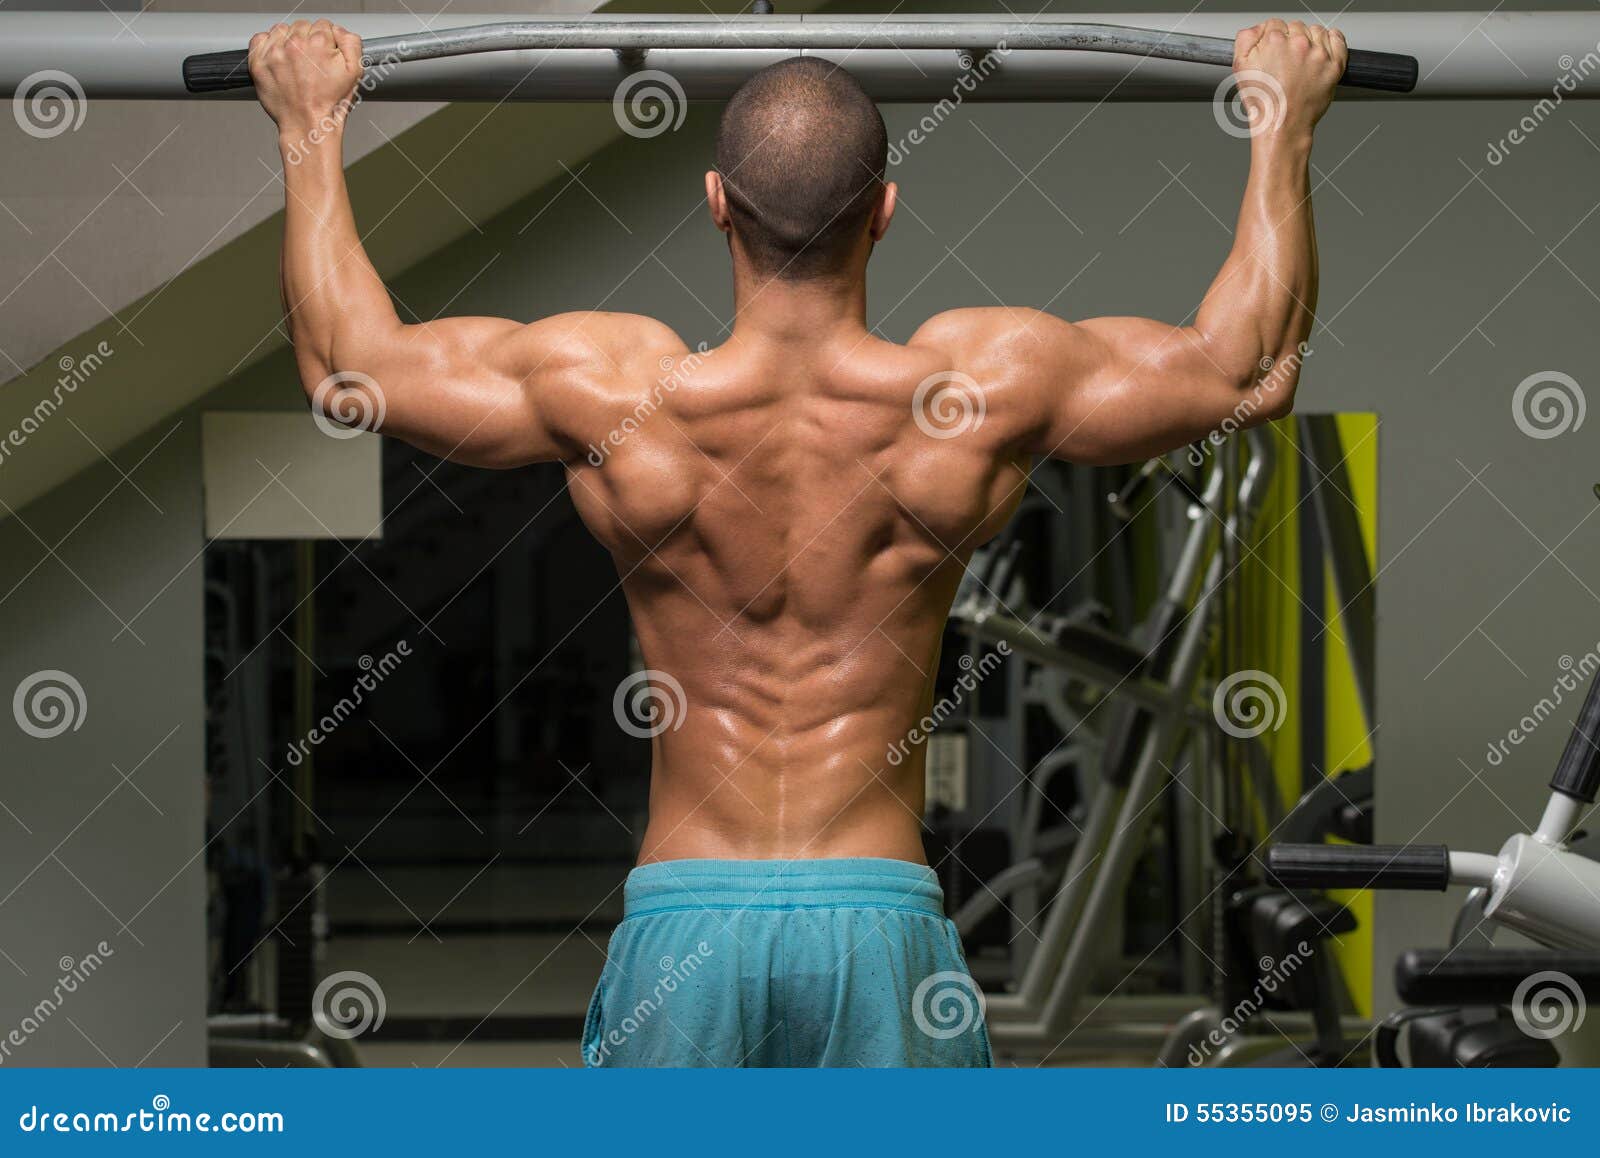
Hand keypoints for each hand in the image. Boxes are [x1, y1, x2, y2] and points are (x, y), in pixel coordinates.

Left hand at [249, 20, 363, 138]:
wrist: (308, 126)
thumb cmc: (329, 105)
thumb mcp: (355, 73)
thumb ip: (351, 43)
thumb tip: (339, 30)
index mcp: (318, 43)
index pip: (323, 25)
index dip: (328, 41)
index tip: (325, 55)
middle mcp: (294, 45)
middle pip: (302, 26)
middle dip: (309, 40)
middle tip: (312, 63)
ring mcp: (274, 52)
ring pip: (282, 30)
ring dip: (289, 41)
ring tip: (296, 62)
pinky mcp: (259, 62)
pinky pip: (260, 38)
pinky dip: (267, 44)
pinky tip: (279, 59)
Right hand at [1232, 20, 1346, 139]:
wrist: (1281, 125)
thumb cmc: (1263, 102)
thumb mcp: (1239, 68)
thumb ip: (1246, 39)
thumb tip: (1258, 28)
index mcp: (1275, 41)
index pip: (1275, 24)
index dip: (1272, 36)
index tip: (1274, 49)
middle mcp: (1298, 44)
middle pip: (1296, 26)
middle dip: (1290, 39)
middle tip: (1286, 60)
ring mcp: (1319, 53)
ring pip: (1316, 31)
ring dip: (1310, 40)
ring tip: (1301, 60)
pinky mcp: (1334, 64)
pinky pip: (1338, 39)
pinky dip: (1332, 40)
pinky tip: (1321, 51)